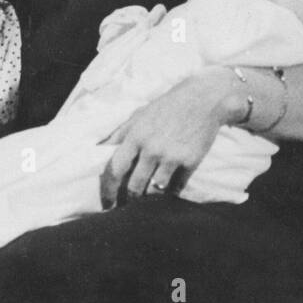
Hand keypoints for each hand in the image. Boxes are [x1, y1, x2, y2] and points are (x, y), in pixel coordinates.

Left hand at [100, 69, 234, 205]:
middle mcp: (152, 149)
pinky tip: (169, 188)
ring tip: (150, 198)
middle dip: (131, 197)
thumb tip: (99, 150)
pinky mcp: (190, 162)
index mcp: (136, 136)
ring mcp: (172, 157)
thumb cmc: (168, 106)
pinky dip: (171, 191)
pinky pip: (177, 187)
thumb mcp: (140, 115)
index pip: (115, 170)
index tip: (108, 203)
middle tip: (131, 202)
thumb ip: (119, 134)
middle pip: (135, 186)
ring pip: (155, 190)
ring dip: (151, 196)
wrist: (204, 99)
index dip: (108, 190)